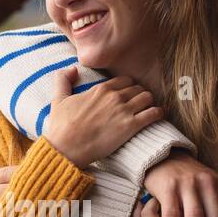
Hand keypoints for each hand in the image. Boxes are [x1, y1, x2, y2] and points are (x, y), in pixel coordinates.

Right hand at [41, 66, 161, 167]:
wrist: (66, 148)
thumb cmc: (61, 127)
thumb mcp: (58, 99)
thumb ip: (63, 80)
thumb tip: (72, 68)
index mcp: (100, 89)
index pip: (125, 80)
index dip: (129, 86)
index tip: (130, 93)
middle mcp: (114, 97)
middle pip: (138, 88)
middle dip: (141, 94)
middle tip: (141, 103)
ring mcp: (123, 111)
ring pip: (147, 97)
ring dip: (150, 102)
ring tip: (150, 109)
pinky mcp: (130, 126)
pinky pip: (153, 114)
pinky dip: (158, 113)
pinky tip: (159, 116)